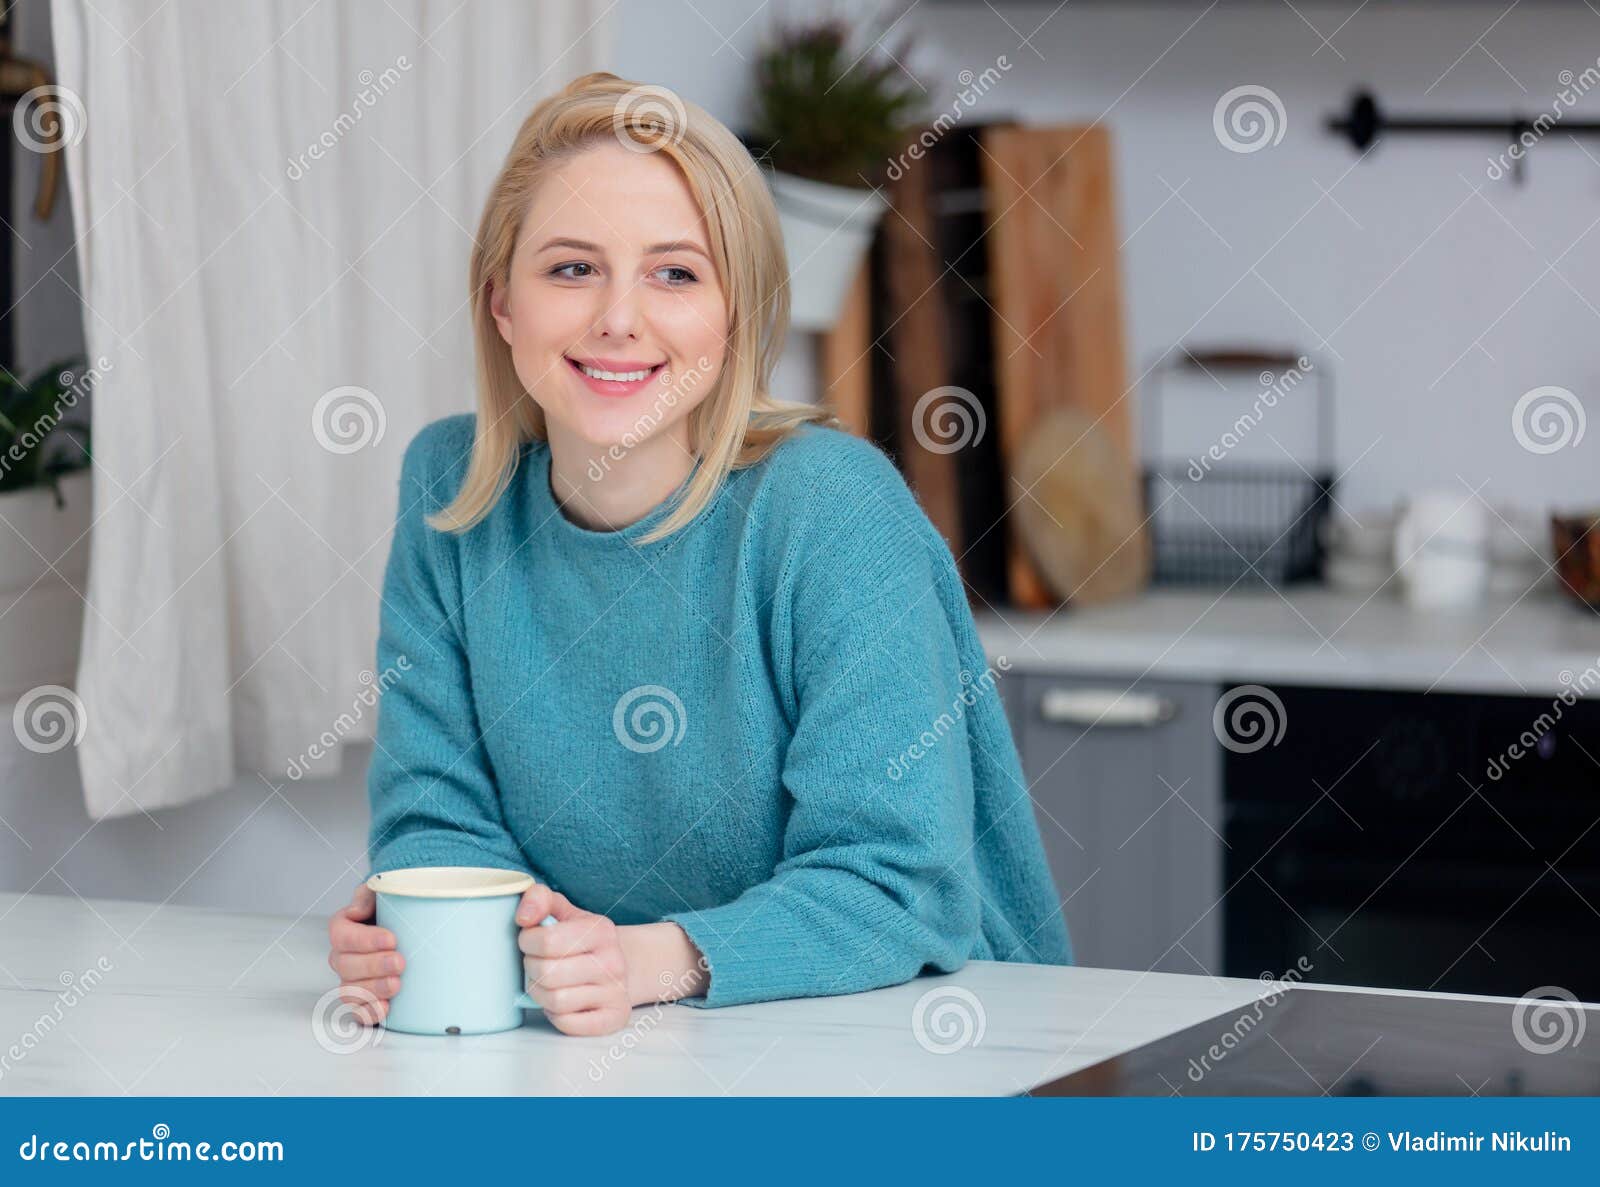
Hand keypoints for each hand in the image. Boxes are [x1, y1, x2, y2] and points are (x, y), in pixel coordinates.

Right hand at [327, 883, 402, 1025]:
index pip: (342, 935)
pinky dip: (369, 1013)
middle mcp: (343, 956)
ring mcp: (351, 980)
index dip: (365, 940)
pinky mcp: (364, 1000)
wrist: (409, 928)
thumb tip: (356, 910)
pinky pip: (357, 1012)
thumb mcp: (381, 893)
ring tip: (397, 985)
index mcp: (343, 928)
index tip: (392, 939)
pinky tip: (386, 1008)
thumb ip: (368, 895)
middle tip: (400, 962)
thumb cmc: (393, 910)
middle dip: (374, 966)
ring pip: (350, 991)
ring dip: (373, 990)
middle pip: (346, 966)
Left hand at [516, 884, 629, 1035]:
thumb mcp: (564, 911)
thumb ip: (540, 899)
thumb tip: (524, 917)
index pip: (547, 941)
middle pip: (547, 974)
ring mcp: (616, 992)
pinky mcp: (613, 1018)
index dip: (527, 941)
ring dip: (540, 994)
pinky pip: (567, 1023)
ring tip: (547, 983)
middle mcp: (613, 962)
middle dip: (531, 969)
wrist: (620, 965)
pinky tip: (562, 1002)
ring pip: (555, 1002)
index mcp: (601, 930)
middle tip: (537, 963)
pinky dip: (556, 1015)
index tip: (531, 940)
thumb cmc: (582, 940)